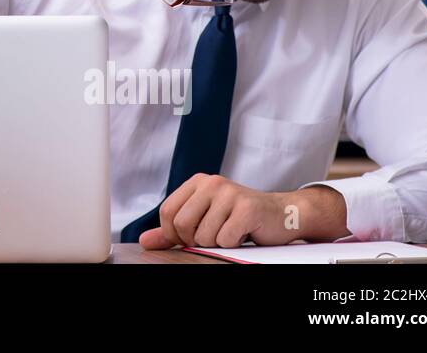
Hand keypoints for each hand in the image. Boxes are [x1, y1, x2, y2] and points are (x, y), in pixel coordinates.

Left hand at [138, 174, 349, 249]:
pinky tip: (243, 233)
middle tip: (213, 237)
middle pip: (182, 224)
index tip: (189, 238)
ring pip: (204, 235)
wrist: (281, 215)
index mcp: (197, 182)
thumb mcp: (203, 219)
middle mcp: (212, 183)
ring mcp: (230, 193)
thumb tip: (145, 242)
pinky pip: (225, 239)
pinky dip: (233, 245)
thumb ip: (173, 230)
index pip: (167, 212)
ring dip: (217, 243)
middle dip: (194, 240)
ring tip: (230, 232)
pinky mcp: (247, 208)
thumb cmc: (239, 218)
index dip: (174, 233)